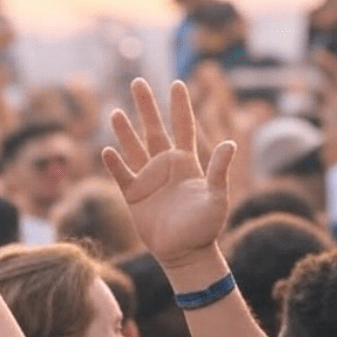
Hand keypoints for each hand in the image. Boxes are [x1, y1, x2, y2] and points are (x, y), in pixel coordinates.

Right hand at [102, 78, 235, 268]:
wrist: (186, 254)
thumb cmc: (206, 227)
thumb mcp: (217, 198)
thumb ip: (219, 171)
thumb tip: (230, 143)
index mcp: (187, 163)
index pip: (183, 127)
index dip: (180, 106)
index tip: (177, 83)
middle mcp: (166, 167)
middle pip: (154, 130)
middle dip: (146, 106)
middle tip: (137, 81)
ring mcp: (148, 180)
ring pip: (134, 149)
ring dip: (125, 131)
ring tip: (115, 112)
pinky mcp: (134, 197)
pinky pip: (122, 176)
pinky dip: (114, 164)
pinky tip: (107, 151)